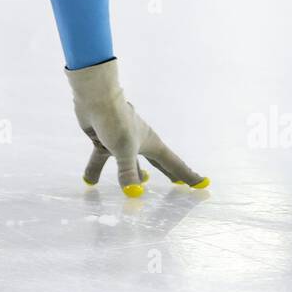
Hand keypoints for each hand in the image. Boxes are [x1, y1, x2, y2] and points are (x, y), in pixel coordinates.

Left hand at [66, 57, 208, 196]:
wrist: (94, 97)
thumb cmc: (115, 120)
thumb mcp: (123, 149)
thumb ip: (128, 172)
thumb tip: (134, 194)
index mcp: (150, 143)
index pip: (173, 163)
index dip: (187, 175)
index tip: (203, 184)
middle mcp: (138, 142)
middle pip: (155, 163)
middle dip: (165, 173)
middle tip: (177, 183)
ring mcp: (120, 140)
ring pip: (126, 163)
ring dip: (130, 175)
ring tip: (133, 190)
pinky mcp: (103, 139)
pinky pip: (101, 159)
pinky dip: (96, 170)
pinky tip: (89, 182)